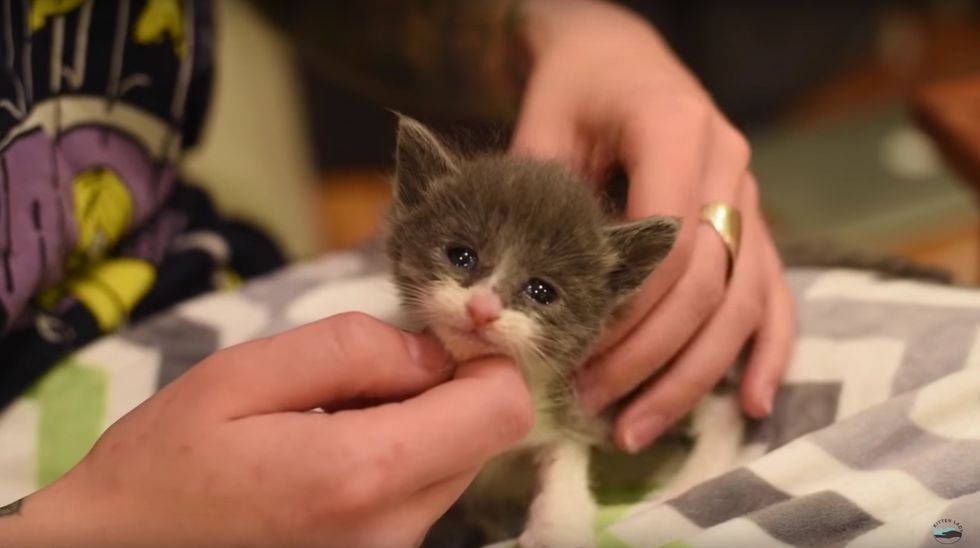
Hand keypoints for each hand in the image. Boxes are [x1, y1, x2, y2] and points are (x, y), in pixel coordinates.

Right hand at [0, 312, 532, 547]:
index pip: (502, 409)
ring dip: (413, 424)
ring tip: (326, 420)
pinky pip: (419, 494)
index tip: (431, 337)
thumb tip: (434, 349)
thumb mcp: (242, 377)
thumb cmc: (164, 466)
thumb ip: (351, 350)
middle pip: (481, 434)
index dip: (482, 359)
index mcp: (364, 473)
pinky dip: (394, 459)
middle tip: (354, 378)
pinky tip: (327, 453)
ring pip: (452, 462)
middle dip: (439, 388)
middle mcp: (395, 529)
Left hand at [511, 0, 794, 452]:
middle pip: (705, 285)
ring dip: (692, 376)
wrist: (621, 56)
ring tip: (637, 429)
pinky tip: (754, 405)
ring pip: (741, 303)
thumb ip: (534, 196)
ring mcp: (749, 200)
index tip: (576, 354)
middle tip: (588, 404)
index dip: (627, 310)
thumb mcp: (542, 121)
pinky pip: (775, 296)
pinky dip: (768, 352)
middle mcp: (729, 166)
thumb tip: (512, 296)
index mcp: (677, 128)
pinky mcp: (751, 227)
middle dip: (646, 358)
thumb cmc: (575, 86)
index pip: (667, 240)